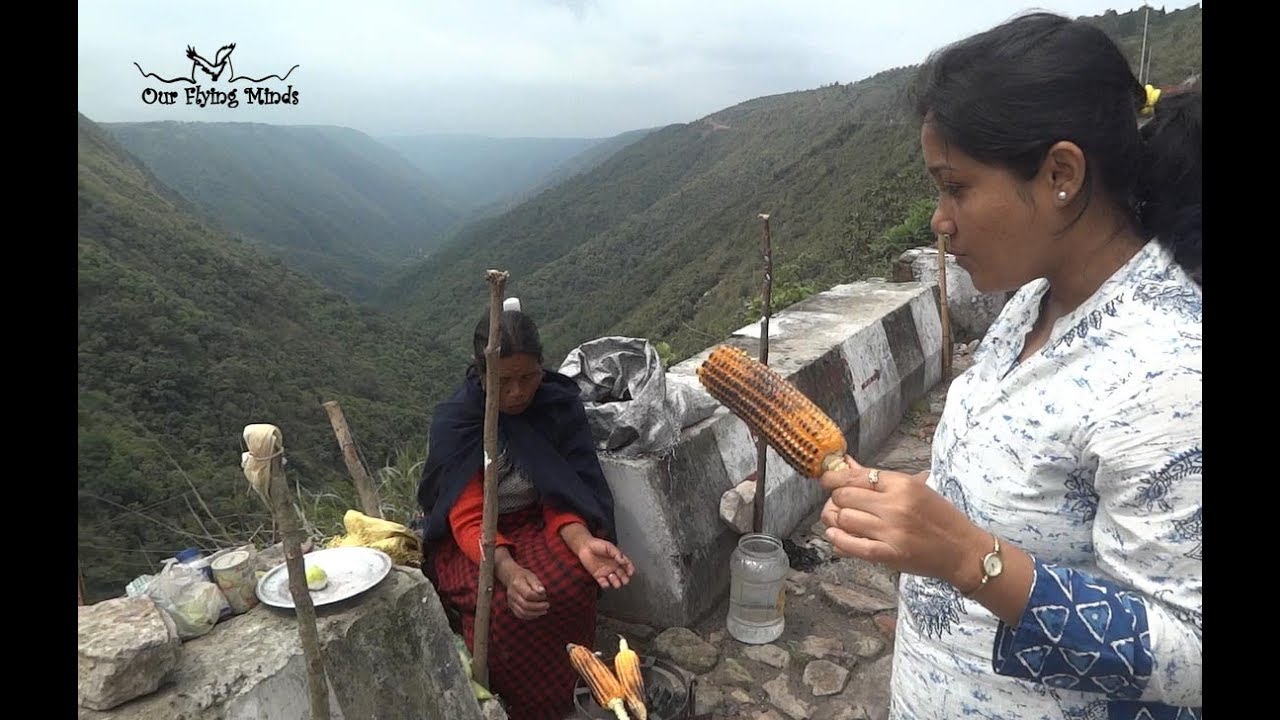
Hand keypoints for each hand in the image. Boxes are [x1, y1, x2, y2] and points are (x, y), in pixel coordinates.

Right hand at [497, 558, 548, 619]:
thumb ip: (537, 583)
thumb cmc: (524, 576)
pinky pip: (520, 615)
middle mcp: (512, 594)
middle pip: (525, 605)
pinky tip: (537, 613)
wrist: (511, 577)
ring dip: (535, 614)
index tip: (545, 595)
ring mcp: (510, 601)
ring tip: (544, 611)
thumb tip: (542, 591)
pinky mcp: (512, 607)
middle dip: (538, 607)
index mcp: (516, 584)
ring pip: (522, 613)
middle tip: (547, 605)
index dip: (538, 597)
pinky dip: (530, 616)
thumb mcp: (531, 575)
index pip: (528, 595)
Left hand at [576, 538, 634, 589]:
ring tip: (617, 583)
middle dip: (624, 578)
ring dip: (616, 582)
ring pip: (613, 580)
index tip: (631, 572)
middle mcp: (613, 566)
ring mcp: (606, 571)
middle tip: (625, 580)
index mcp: (617, 559)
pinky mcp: (598, 575)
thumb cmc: (597, 545)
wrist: (584, 547)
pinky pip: (603, 582)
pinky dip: (605, 584)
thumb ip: (616, 553)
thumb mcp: (609, 546)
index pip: (626, 565)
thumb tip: (623, 560)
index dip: (630, 569)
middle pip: (621, 574)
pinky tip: (606, 583)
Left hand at [818, 454, 986, 587]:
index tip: (827, 480)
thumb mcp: (914, 489)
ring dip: (837, 520)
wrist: (963, 550)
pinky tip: (836, 536)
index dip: (834, 478)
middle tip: (839, 504)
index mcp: (902, 484)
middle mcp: (894, 505)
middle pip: (844, 496)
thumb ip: (878, 479)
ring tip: (842, 521)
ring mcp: (891, 531)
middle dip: (836, 499)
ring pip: (843, 519)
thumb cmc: (940, 517)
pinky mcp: (889, 554)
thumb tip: (845, 463)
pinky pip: (852, 546)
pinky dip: (838, 540)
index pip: (855, 476)